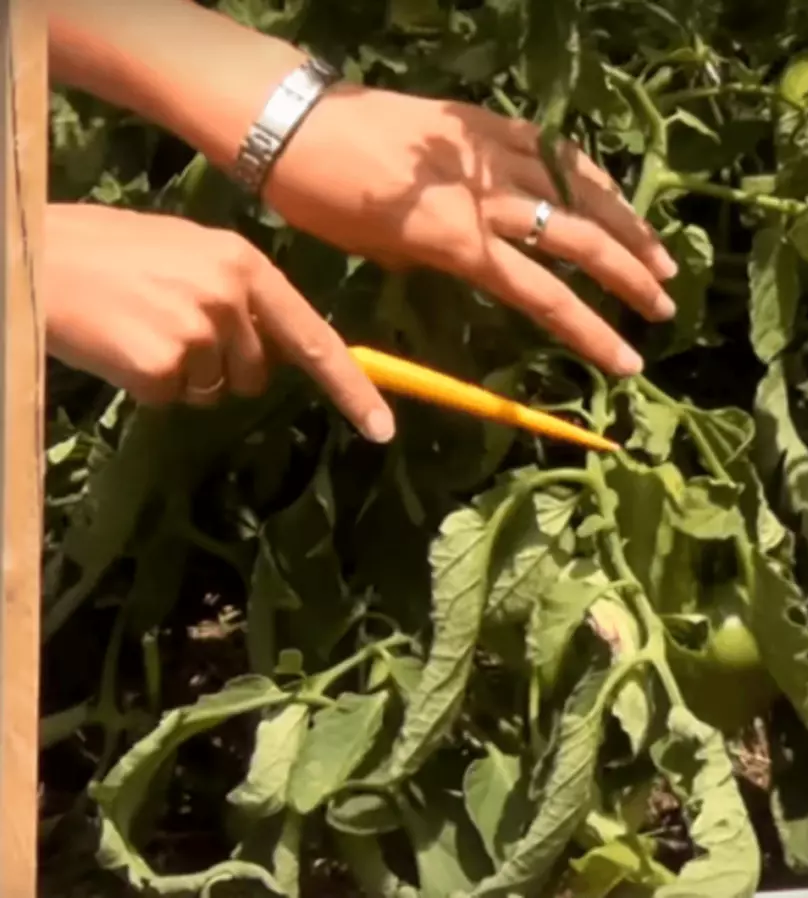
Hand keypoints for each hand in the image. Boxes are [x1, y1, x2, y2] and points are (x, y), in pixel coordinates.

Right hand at [45, 203, 395, 442]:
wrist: (28, 249)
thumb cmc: (103, 250)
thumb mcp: (185, 253)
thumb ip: (239, 294)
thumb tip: (274, 346)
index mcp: (245, 263)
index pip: (315, 339)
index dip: (352, 390)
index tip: (381, 430)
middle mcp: (232, 294)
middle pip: (256, 375)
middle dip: (220, 368)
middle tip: (163, 325)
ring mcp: (201, 329)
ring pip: (211, 391)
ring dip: (179, 375)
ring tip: (134, 326)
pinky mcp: (163, 362)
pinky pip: (171, 398)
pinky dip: (145, 384)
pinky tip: (116, 344)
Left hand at [262, 86, 677, 376]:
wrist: (290, 121)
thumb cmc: (320, 200)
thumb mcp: (380, 250)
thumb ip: (439, 260)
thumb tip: (474, 263)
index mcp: (458, 242)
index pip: (545, 296)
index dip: (593, 333)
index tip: (629, 361)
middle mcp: (486, 199)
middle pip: (577, 242)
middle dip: (628, 278)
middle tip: (665, 306)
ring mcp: (489, 154)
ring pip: (577, 190)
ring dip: (625, 224)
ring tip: (661, 254)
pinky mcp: (482, 123)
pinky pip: (548, 148)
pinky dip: (586, 173)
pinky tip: (610, 191)